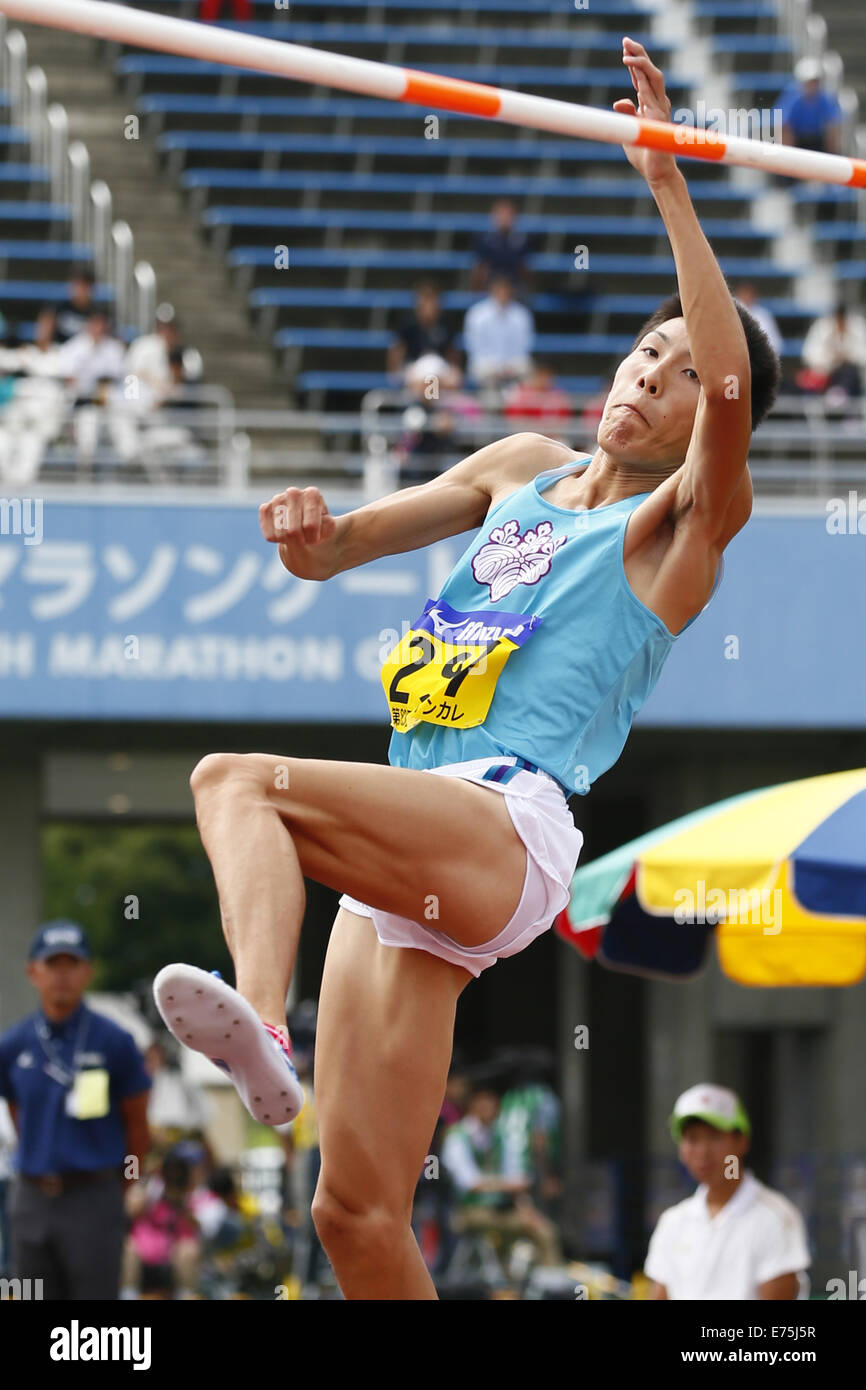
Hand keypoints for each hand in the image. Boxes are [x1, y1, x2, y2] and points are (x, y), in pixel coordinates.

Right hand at [259, 485, 337, 578]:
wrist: (306, 526)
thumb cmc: (320, 527)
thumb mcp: (329, 528)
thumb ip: (326, 527)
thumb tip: (308, 524)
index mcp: (312, 494)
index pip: (310, 526)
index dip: (313, 539)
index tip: (316, 537)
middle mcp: (293, 493)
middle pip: (293, 531)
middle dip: (300, 541)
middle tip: (305, 538)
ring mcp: (277, 499)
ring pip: (280, 534)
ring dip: (289, 542)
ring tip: (296, 535)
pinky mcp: (265, 508)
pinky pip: (269, 535)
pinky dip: (277, 541)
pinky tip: (284, 533)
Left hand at [613, 36, 676, 186]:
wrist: (657, 173)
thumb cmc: (645, 155)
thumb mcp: (631, 131)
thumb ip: (626, 115)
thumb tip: (619, 101)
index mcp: (650, 105)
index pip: (643, 78)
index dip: (634, 62)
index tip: (624, 47)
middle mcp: (658, 103)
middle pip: (650, 72)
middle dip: (638, 54)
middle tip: (626, 41)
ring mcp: (660, 108)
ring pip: (653, 76)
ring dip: (640, 61)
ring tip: (627, 50)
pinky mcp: (658, 116)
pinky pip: (650, 91)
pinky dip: (641, 76)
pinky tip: (631, 66)